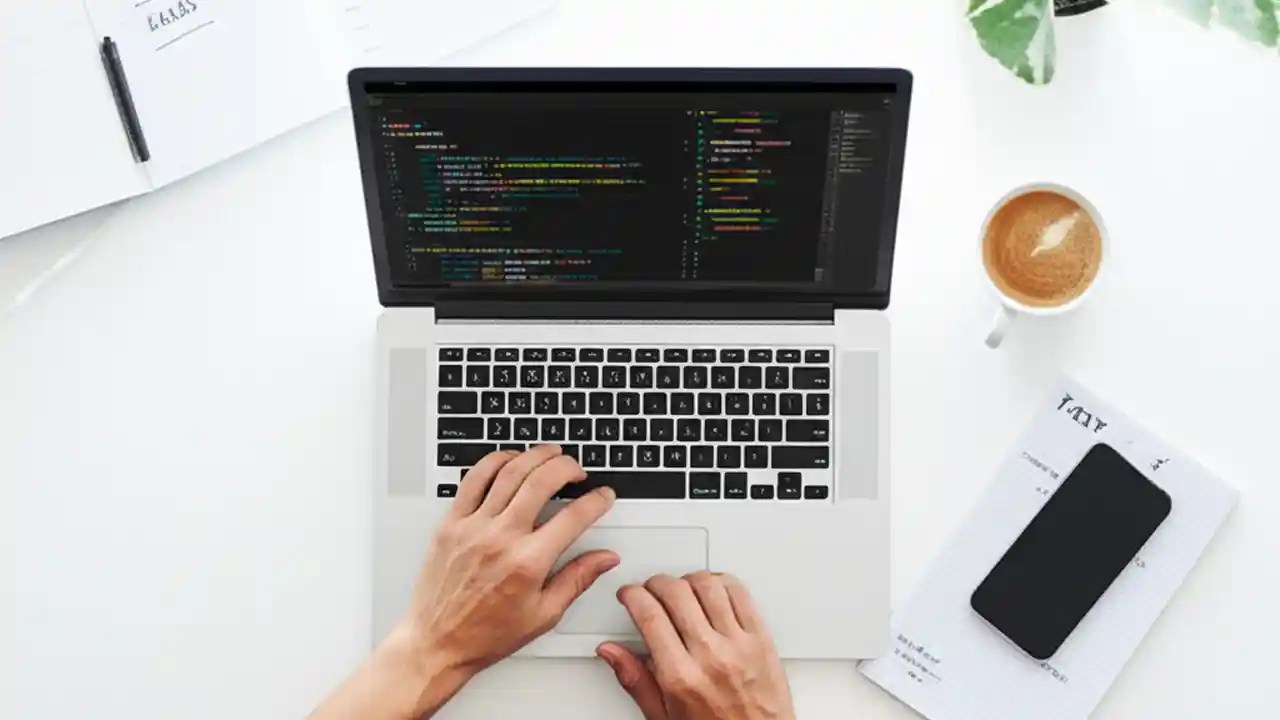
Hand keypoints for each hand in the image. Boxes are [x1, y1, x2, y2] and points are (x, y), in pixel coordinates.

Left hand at [394, 445, 618, 711]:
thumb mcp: (544, 614)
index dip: (596, 500)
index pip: (573, 517)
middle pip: (541, 482)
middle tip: (577, 470)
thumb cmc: (486, 634)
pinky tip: (510, 460)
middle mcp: (500, 539)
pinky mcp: (450, 523)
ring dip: (535, 456)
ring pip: (509, 472)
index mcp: (528, 563)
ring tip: (550, 455)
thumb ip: (577, 579)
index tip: (602, 496)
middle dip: (567, 467)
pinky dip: (495, 461)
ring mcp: (472, 527)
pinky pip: (473, 479)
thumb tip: (605, 558)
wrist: (437, 643)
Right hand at [597, 573, 794, 719]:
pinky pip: (741, 594)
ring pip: (708, 586)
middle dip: (656, 583)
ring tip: (680, 589)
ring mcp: (739, 645)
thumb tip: (611, 651)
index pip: (649, 615)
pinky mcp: (762, 639)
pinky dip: (722, 582)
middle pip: (676, 593)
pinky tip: (712, 590)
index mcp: (681, 677)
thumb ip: (635, 680)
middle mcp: (710, 657)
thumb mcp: (663, 717)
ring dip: (688, 579)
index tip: (629, 595)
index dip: (633, 595)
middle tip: (651, 590)